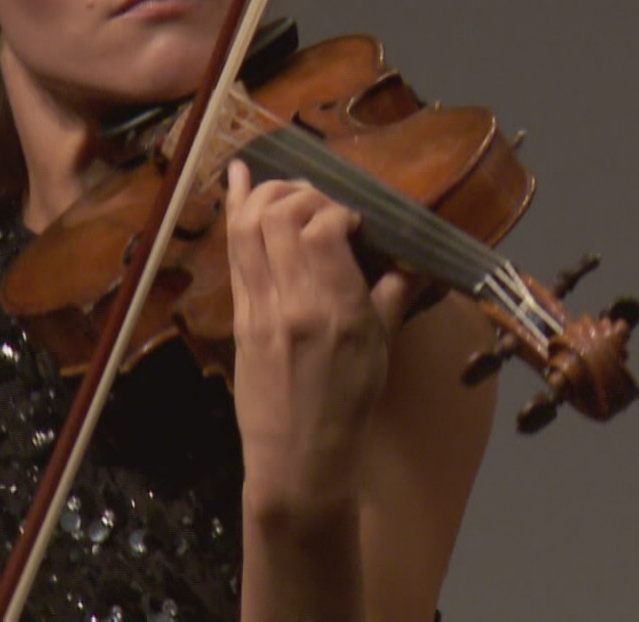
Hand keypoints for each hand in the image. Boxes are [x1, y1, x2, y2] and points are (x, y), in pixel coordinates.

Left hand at [223, 159, 420, 517]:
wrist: (299, 456)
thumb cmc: (348, 405)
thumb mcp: (380, 351)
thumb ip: (388, 298)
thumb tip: (406, 260)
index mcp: (337, 310)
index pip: (324, 229)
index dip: (336, 209)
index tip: (351, 219)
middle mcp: (294, 302)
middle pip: (281, 218)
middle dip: (301, 193)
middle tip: (318, 200)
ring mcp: (259, 308)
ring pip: (248, 227)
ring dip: (265, 194)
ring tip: (284, 187)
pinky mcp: (238, 316)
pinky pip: (233, 252)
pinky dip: (234, 211)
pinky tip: (237, 181)